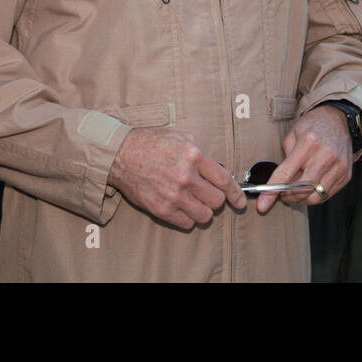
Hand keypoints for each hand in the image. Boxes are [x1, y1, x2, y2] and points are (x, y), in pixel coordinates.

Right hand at [108, 128, 245, 229]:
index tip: (240, 201)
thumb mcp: (181, 137)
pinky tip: (182, 208)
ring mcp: (173, 195)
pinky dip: (188, 218)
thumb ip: (201, 154)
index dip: (236, 193)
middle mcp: (186, 177)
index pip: (225, 180)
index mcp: (193, 156)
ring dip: (203, 211)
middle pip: (217, 201)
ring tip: (195, 202)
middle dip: (216, 199)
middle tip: (207, 195)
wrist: (121, 155)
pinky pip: (187, 224)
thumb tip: (218, 170)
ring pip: (204, 216)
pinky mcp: (161, 209)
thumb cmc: (151, 143)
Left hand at [255, 105, 351, 212]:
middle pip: (302, 189)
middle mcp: (326, 155)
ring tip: (295, 191)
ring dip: (301, 199)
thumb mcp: (292, 134)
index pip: (286, 174)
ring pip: (315, 196)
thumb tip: (278, 184)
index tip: (262, 204)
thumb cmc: (312, 126)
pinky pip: (327, 195)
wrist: (338, 119)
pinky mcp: (346, 175)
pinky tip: (309, 188)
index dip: (272, 191)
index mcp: (308, 143)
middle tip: (281, 195)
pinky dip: (314, 196)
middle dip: (287, 197)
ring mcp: (338, 166)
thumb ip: (285, 159)